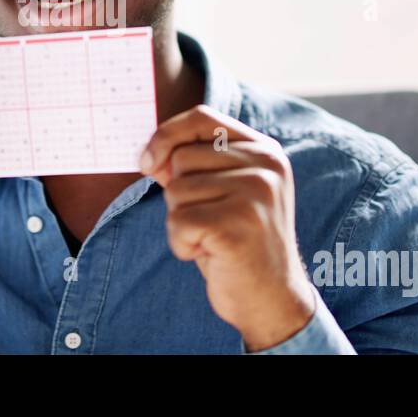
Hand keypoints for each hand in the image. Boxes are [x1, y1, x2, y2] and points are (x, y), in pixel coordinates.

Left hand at [139, 105, 316, 350]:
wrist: (271, 298)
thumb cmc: (237, 243)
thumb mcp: (221, 194)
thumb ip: (192, 166)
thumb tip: (149, 153)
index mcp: (264, 150)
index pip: (202, 117)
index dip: (166, 135)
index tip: (146, 163)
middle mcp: (266, 165)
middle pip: (182, 158)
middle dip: (179, 194)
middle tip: (209, 221)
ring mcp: (257, 193)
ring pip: (176, 191)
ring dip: (181, 222)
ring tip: (213, 239)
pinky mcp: (239, 223)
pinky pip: (178, 222)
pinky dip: (182, 244)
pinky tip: (210, 254)